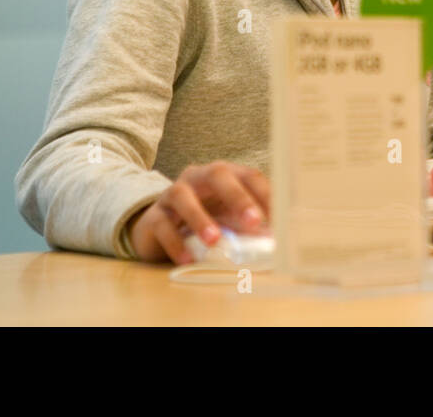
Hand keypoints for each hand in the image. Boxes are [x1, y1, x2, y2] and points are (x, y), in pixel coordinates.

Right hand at [126, 160, 269, 264]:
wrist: (157, 228)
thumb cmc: (203, 219)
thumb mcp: (229, 220)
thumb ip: (249, 226)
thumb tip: (275, 239)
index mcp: (223, 175)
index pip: (248, 176)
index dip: (265, 194)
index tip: (279, 219)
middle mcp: (197, 178)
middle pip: (217, 174)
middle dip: (238, 197)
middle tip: (254, 221)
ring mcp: (171, 195)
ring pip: (183, 196)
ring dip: (200, 218)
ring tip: (214, 241)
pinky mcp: (153, 217)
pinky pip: (162, 225)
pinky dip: (176, 243)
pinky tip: (188, 258)